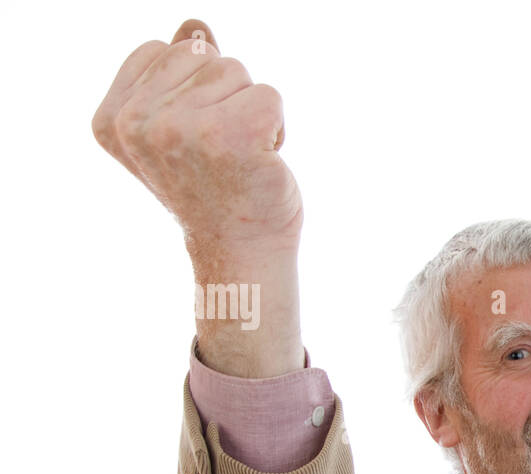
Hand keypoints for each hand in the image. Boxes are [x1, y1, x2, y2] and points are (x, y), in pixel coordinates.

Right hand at [91, 19, 302, 260]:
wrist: (241, 251)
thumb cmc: (215, 189)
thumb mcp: (181, 126)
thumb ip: (180, 73)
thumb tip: (195, 25)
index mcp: (112, 119)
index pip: (162, 50)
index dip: (192, 88)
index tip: (194, 140)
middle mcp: (138, 124)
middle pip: (204, 55)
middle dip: (225, 96)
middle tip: (222, 152)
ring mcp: (182, 129)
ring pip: (238, 72)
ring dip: (251, 112)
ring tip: (241, 158)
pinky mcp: (232, 135)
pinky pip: (269, 95)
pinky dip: (277, 127)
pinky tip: (262, 162)